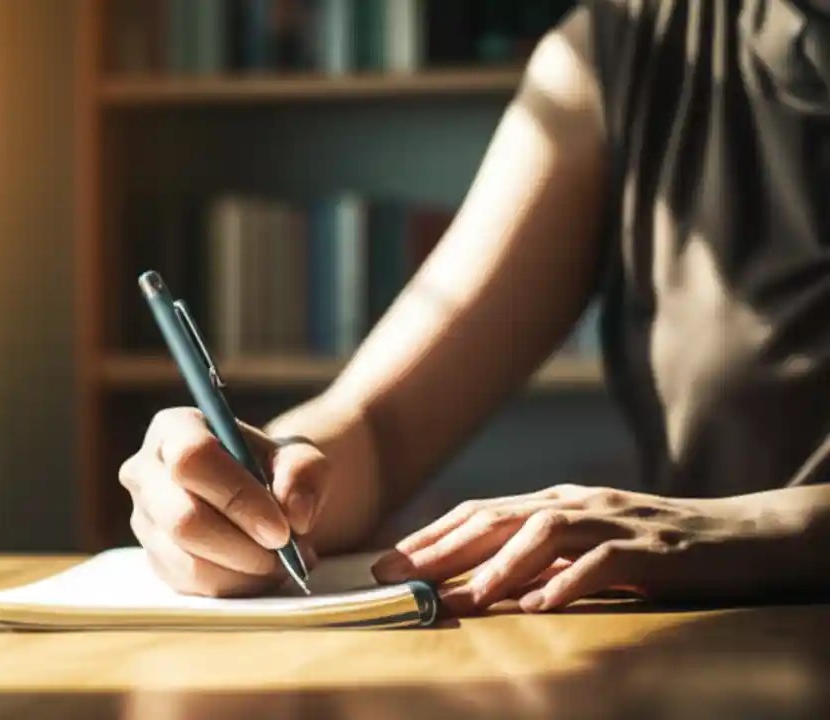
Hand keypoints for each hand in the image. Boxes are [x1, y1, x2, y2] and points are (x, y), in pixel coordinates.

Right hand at [119, 408, 329, 596]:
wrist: (257, 496)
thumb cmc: (270, 469)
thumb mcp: (297, 457)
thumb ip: (303, 473)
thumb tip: (295, 514)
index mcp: (174, 429)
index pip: (192, 459)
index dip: (237, 497)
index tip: (280, 529)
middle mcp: (146, 472)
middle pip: (183, 519)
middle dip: (243, 546)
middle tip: (285, 551)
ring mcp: (144, 520)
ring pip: (188, 562)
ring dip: (245, 572)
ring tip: (282, 562)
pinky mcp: (155, 559)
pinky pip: (194, 586)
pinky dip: (237, 586)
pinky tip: (262, 571)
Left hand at [372, 484, 782, 614]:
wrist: (739, 537)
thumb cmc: (652, 548)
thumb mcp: (585, 547)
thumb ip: (538, 557)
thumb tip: (478, 583)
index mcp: (555, 501)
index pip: (480, 511)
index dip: (431, 535)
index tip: (389, 562)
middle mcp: (577, 502)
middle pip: (499, 518)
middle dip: (445, 548)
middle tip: (403, 577)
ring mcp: (614, 521)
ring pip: (546, 533)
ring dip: (501, 566)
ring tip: (467, 597)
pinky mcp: (651, 549)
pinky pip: (603, 561)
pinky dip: (568, 581)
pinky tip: (542, 604)